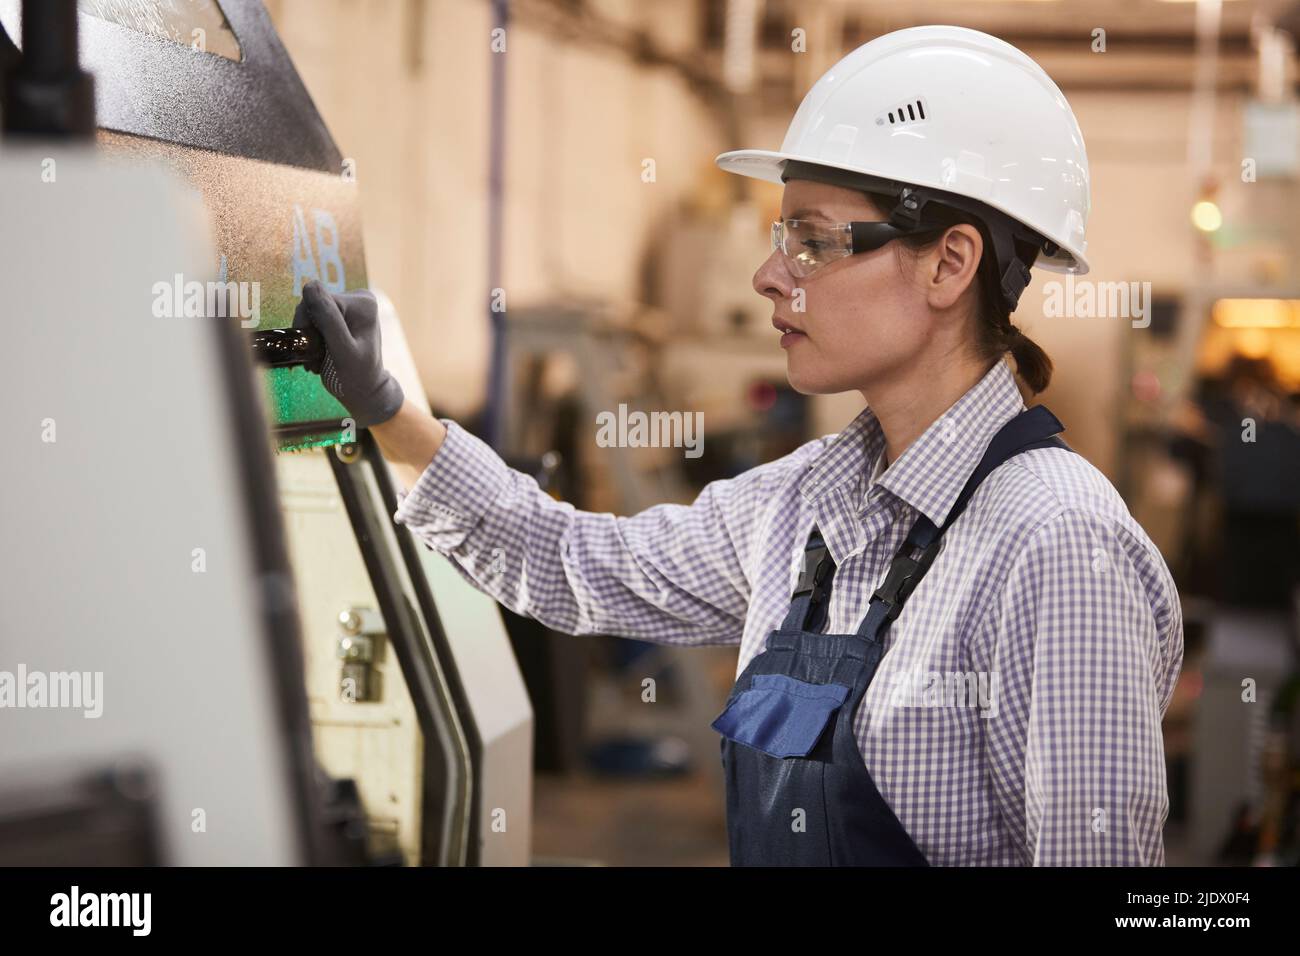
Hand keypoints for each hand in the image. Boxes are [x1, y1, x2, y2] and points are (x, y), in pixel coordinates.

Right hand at [292, 280, 403, 427]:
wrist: (366, 391)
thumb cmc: (357, 376)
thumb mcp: (342, 350)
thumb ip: (328, 318)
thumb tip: (310, 286)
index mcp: (363, 303)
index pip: (318, 300)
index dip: (308, 325)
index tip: (313, 350)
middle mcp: (359, 298)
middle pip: (313, 305)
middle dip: (308, 333)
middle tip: (314, 359)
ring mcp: (350, 305)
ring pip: (311, 313)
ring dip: (309, 338)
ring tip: (317, 360)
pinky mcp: (342, 314)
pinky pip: (315, 319)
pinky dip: (313, 338)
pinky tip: (320, 355)